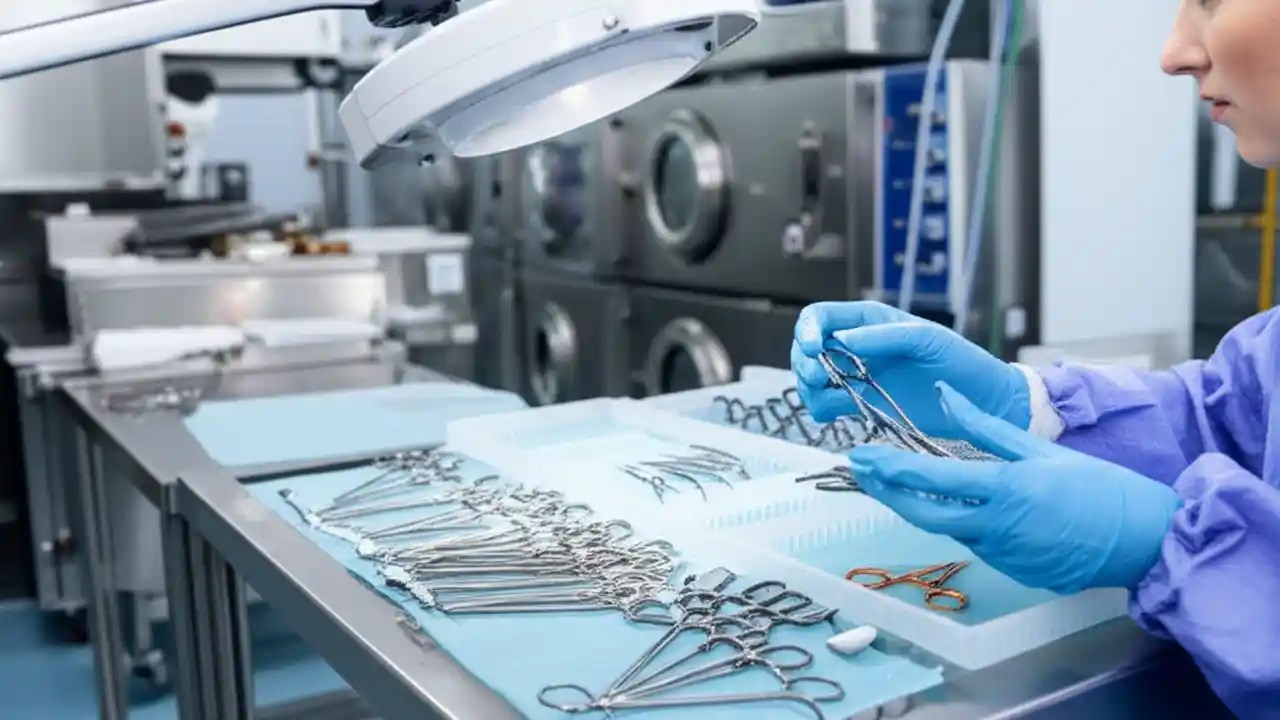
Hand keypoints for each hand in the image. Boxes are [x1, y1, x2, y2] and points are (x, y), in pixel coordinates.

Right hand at [791, 301, 1030, 436]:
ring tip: (828, 402)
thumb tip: (841, 340)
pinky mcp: (859, 404)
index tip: (812, 348)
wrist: (982, 406)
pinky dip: (819, 410)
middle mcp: (856, 346)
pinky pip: (824, 405)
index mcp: (870, 322)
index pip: (821, 316)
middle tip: (820, 378)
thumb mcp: (930, 341)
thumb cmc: (963, 364)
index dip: (807, 330)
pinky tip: (835, 416)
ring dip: (808, 388)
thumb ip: (886, 336)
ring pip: (810, 378)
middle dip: (803, 362)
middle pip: (806, 348)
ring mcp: (856, 376)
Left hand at [849, 383, 1180, 593]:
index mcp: (1004, 489)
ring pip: (948, 528)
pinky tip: (952, 506)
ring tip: (896, 482)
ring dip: (921, 506)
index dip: (890, 468)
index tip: (862, 455)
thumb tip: (944, 395)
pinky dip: (960, 523)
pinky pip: (975, 544)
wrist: (1143, 540)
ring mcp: (1003, 554)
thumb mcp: (1040, 449)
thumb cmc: (1100, 488)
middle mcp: (996, 526)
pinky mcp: (1012, 571)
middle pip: (923, 513)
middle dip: (887, 492)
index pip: (931, 478)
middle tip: (862, 471)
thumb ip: (985, 426)